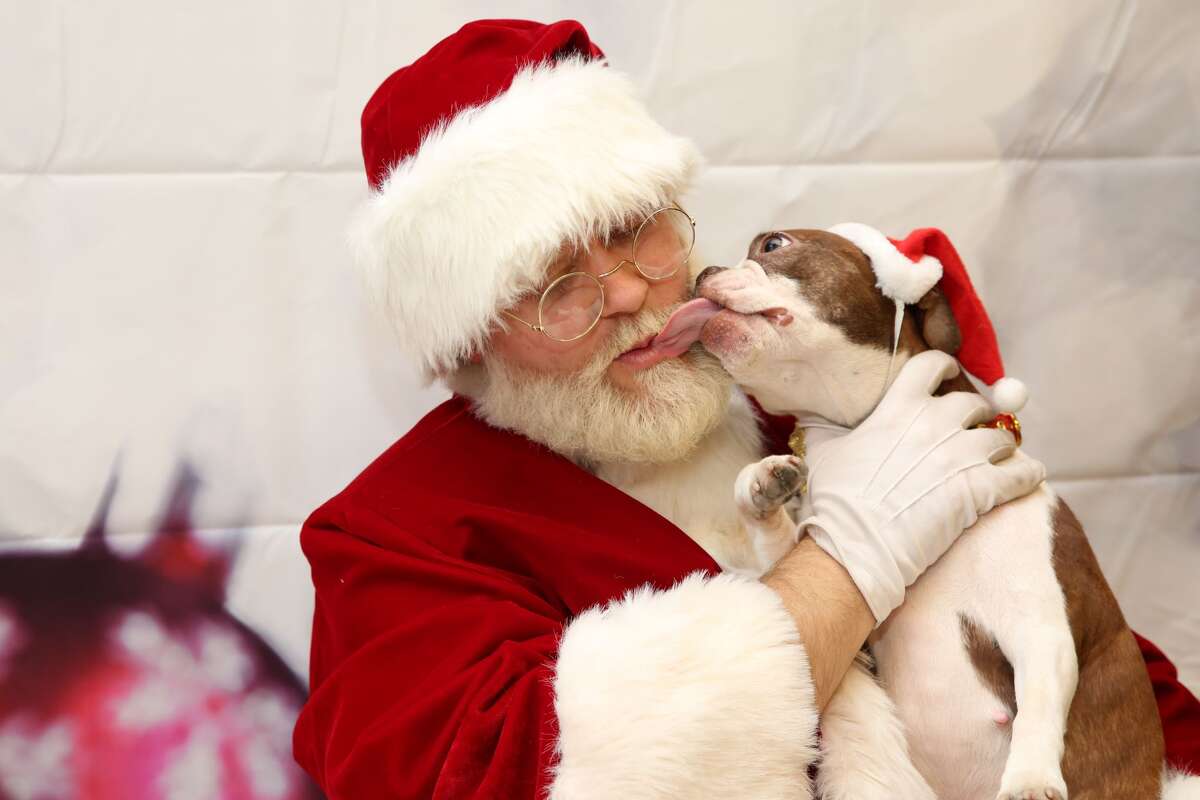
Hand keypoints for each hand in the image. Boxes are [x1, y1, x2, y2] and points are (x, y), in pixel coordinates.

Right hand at [800, 350, 1045, 622]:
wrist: (855, 545)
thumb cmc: (835, 501)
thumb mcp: (824, 451)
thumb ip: (827, 426)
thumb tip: (814, 414)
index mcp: (898, 408)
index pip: (932, 366)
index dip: (945, 368)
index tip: (950, 376)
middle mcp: (934, 422)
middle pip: (974, 403)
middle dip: (978, 415)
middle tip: (975, 431)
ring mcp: (961, 455)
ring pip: (1003, 436)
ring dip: (1003, 446)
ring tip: (1000, 459)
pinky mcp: (981, 489)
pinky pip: (1022, 472)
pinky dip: (1028, 473)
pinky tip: (1028, 476)